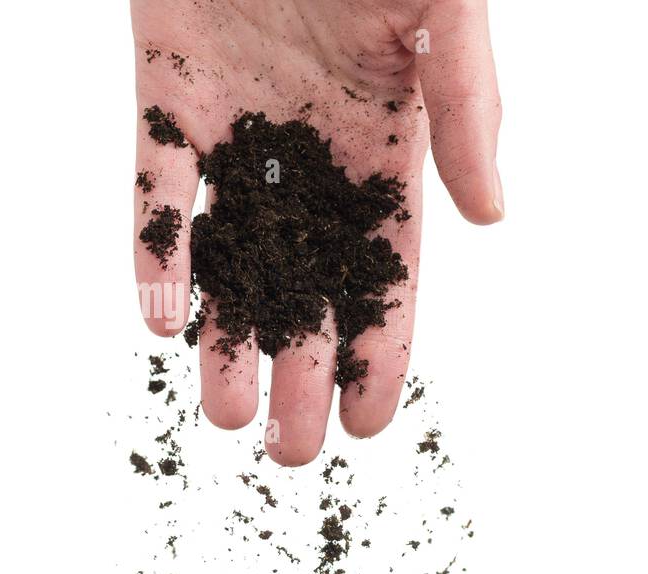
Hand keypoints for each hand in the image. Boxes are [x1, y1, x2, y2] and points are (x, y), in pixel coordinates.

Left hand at [132, 0, 502, 464]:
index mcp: (392, 135)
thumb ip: (470, 109)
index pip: (390, 266)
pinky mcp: (166, 86)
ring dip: (228, 334)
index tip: (367, 423)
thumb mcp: (446, 12)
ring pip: (234, 249)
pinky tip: (161, 319)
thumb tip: (491, 219)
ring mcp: (240, 118)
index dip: (381, 346)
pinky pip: (158, 184)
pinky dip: (157, 250)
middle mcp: (316, 142)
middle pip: (310, 280)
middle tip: (290, 455)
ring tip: (225, 415)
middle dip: (301, 368)